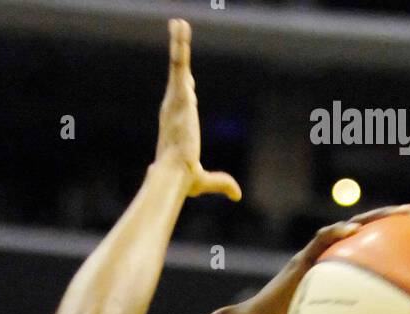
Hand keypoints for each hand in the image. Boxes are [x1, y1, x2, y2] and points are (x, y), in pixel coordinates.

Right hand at [154, 20, 240, 201]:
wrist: (174, 176)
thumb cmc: (182, 182)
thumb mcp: (203, 181)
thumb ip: (221, 183)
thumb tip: (237, 195)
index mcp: (176, 126)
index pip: (181, 102)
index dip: (185, 91)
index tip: (188, 82)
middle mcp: (172, 110)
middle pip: (178, 78)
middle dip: (178, 57)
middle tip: (179, 37)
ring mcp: (174, 100)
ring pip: (177, 65)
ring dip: (177, 43)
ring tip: (178, 23)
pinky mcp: (178, 95)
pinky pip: (178, 63)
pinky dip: (178, 44)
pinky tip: (179, 26)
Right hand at [236, 206, 409, 313]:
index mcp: (334, 278)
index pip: (364, 252)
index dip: (388, 243)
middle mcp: (325, 263)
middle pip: (360, 232)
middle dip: (388, 218)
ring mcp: (313, 259)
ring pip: (344, 227)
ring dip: (371, 217)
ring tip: (398, 212)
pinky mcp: (299, 260)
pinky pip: (320, 239)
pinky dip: (337, 232)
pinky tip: (354, 230)